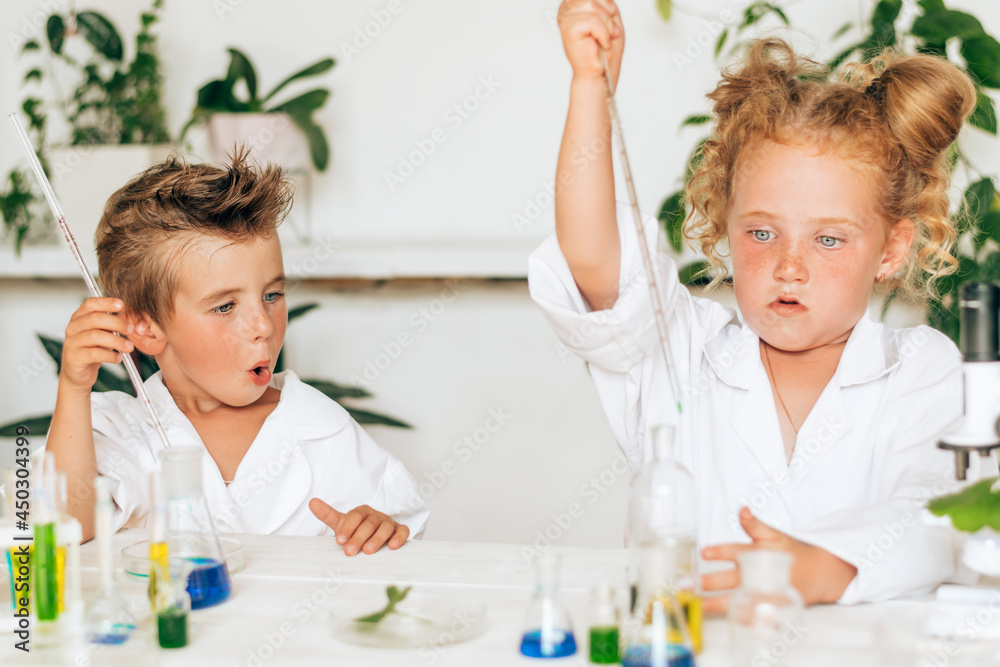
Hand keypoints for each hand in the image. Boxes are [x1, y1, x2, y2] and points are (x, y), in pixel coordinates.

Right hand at [60, 297, 133, 392]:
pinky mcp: (74, 358)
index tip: (122, 305)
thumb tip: (133, 318)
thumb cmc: (94, 349)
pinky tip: (118, 358)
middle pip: (95, 319)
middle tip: (131, 329)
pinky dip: (110, 356)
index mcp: (80, 317)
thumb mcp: (104, 333)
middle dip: (117, 323)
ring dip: (116, 341)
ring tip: (130, 347)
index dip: (106, 302)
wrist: (79, 373)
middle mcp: (73, 328)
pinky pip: (94, 354)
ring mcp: (71, 342)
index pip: (90, 304)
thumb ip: (114, 324)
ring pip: (95, 336)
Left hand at [309, 499, 408, 555]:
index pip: (355, 516)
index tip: (339, 541)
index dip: (347, 528)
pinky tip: (392, 546)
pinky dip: (399, 537)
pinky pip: (403, 531)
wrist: (373, 537)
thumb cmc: (356, 530)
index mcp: (361, 511)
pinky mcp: (399, 530)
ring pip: (385, 527)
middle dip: (359, 537)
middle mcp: (376, 515)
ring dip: (377, 539)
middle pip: (369, 524)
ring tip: (368, 551)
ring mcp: (388, 522)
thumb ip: (327, 514)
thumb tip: (312, 502)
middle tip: (350, 551)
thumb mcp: (341, 523)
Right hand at [558, 0, 623, 86]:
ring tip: (604, 39)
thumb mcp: (610, 14)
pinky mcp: (568, 29)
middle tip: (609, 32)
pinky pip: (592, 20)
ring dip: (606, 25)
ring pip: (591, 4)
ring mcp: (565, 18)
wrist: (601, 72)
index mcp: (576, 3)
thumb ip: (602, 0)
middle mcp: (567, 8)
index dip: (607, 4)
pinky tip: (601, 44)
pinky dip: (603, 34)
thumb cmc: (605, 48)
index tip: (608, 22)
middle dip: (607, 13)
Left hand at [700, 507, 857, 612]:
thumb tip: (742, 509)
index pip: (736, 551)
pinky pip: (755, 616)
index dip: (720, 551)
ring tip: (700, 605)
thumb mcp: (775, 535)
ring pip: (739, 599)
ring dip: (718, 603)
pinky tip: (727, 622)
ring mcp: (766, 592)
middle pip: (731, 579)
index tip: (704, 553)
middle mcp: (759, 574)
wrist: (820, 573)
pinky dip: (743, 620)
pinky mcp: (773, 607)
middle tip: (688, 586)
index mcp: (758, 554)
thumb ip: (755, 525)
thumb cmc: (793, 552)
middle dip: (709, 583)